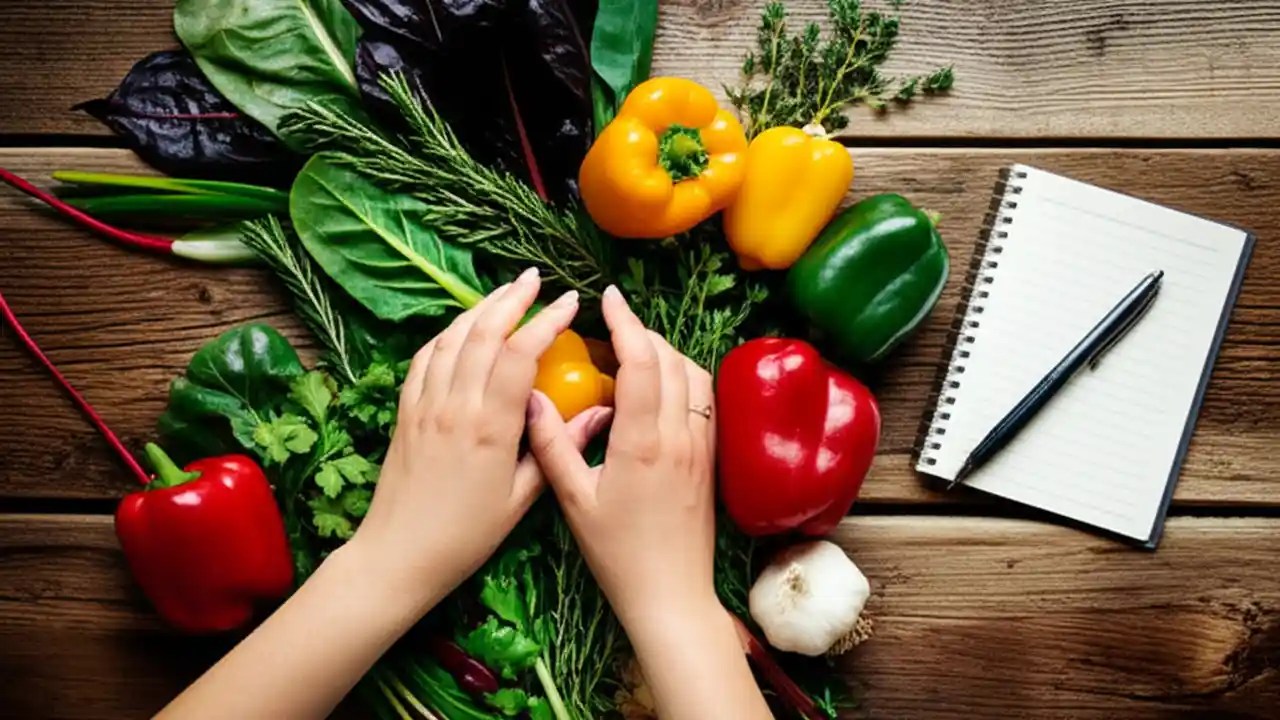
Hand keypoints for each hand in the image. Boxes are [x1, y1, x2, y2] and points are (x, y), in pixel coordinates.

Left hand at [347, 268, 613, 609]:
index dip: (546, 321)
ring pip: (453, 338)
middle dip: (513, 299)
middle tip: (537, 278)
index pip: (519, 354)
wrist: (399, 554)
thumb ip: (557, 448)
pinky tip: (464, 327)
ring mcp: (425, 405)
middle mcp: (454, 406)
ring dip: (480, 308)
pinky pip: (426, 358)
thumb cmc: (467, 536)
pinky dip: (449, 334)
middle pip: (483, 333)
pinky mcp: (406, 411)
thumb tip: (599, 413)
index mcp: (489, 427)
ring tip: (506, 292)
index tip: (571, 302)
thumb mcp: (523, 499)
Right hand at [527, 285, 717, 625]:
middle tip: (610, 327)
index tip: (608, 297)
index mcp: (643, 442)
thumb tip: (531, 397)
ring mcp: (702, 445)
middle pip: (670, 359)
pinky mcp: (712, 457)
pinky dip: (682, 376)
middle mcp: (679, 435)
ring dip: (665, 352)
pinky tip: (659, 386)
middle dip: (641, 332)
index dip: (625, 322)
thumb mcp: (574, 500)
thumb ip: (552, 444)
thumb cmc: (618, 553)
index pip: (641, 361)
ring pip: (693, 375)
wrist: (672, 594)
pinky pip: (704, 398)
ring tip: (632, 352)